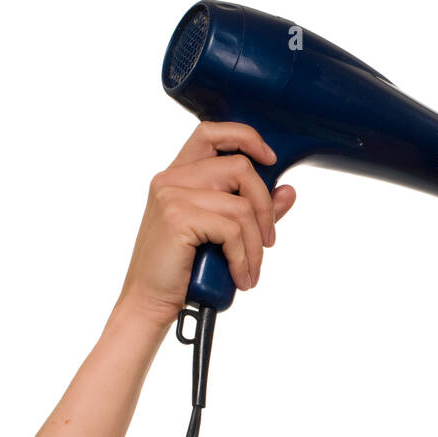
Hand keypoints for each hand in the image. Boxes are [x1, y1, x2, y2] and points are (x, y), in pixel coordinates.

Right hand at [114, 120, 298, 331]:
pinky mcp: (178, 218)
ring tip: (251, 270)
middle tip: (267, 241)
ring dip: (256, 245)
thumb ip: (251, 210)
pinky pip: (232, 231)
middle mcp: (171, 179)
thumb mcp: (220, 235)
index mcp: (178, 176)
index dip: (245, 137)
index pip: (211, 133)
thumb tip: (288, 191)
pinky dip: (244, 259)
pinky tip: (241, 278)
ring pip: (240, 206)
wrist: (149, 303)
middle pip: (240, 168)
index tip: (270, 160)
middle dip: (265, 208)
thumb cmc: (182, 272)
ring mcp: (172, 196)